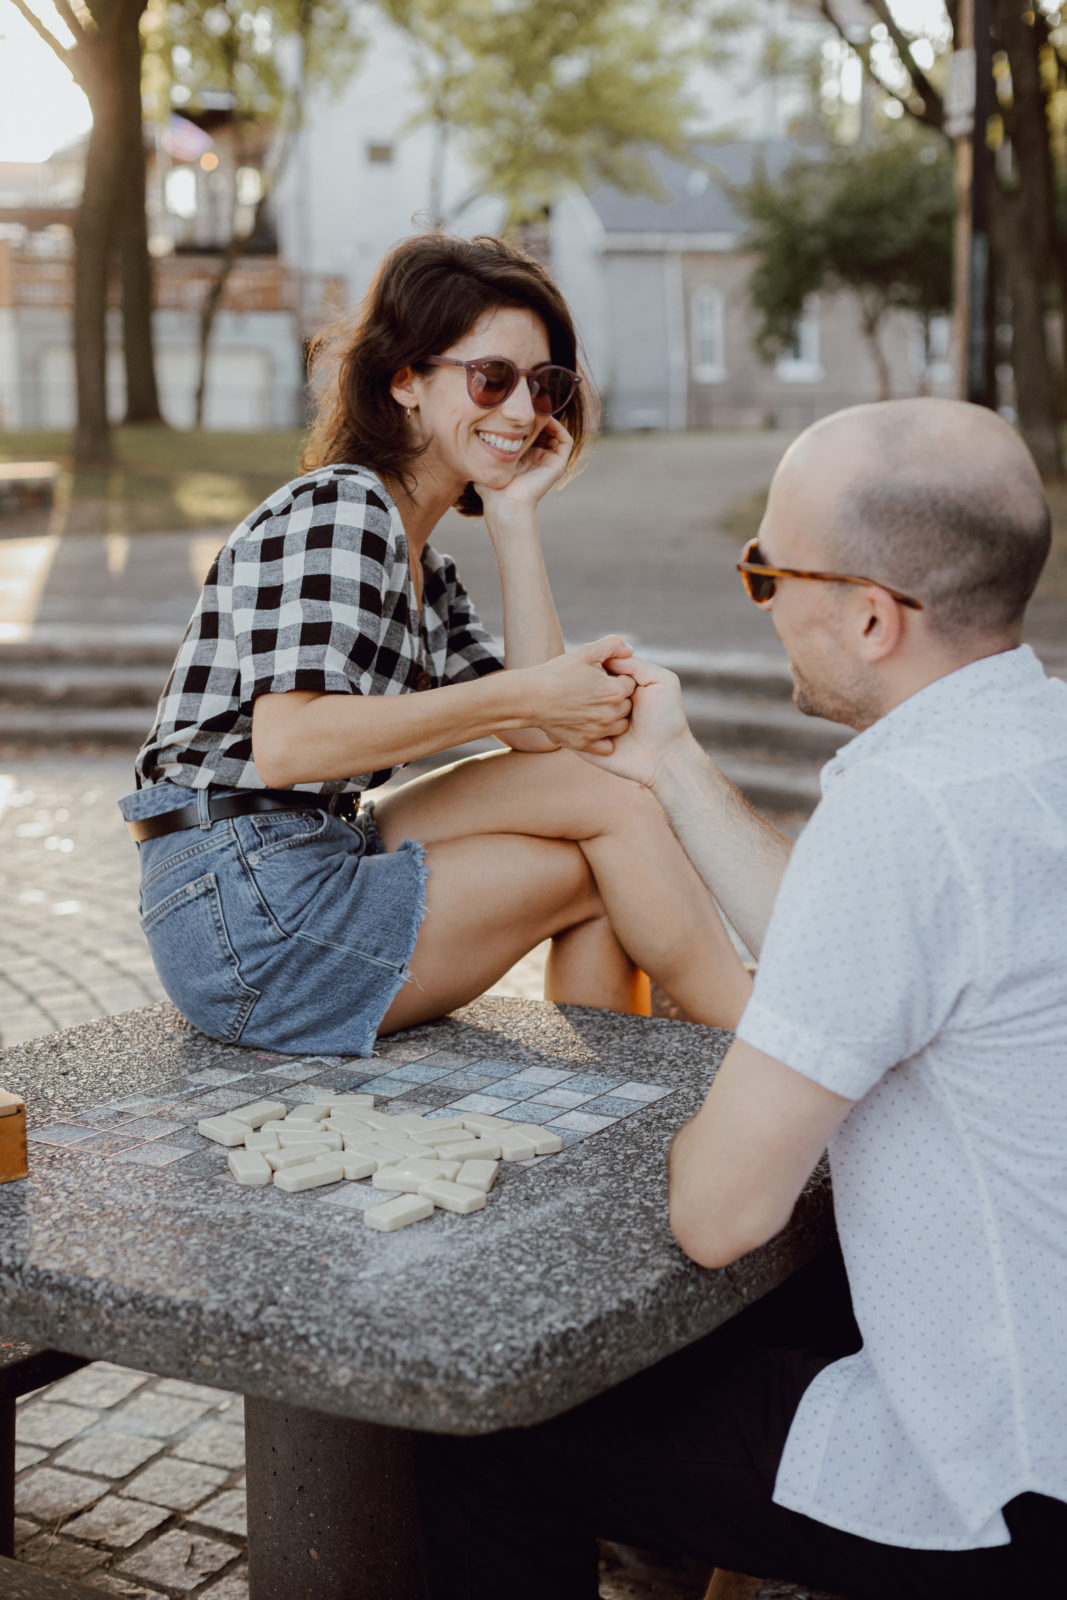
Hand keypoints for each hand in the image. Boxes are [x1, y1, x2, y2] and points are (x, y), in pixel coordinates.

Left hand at [476, 415, 573, 515]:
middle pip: (544, 429)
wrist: (505, 504)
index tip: (515, 407)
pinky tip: (544, 419)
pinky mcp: (558, 464)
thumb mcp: (486, 461)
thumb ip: (483, 447)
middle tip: (529, 401)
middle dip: (538, 415)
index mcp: (524, 456)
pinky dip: (558, 427)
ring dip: (549, 419)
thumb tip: (472, 429)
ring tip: (537, 408)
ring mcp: (550, 461)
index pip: (530, 431)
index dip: (525, 418)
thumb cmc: (492, 488)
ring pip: (556, 432)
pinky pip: (565, 440)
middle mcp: (539, 457)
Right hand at [520, 637, 635, 753]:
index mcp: (614, 690)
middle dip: (617, 698)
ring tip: (593, 708)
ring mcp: (598, 731)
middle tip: (596, 692)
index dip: (617, 679)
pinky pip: (606, 746)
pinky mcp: (585, 744)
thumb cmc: (557, 672)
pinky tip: (590, 726)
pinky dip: (602, 738)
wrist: (529, 697)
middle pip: (627, 705)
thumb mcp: (586, 652)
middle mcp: (610, 714)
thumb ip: (613, 645)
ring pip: (619, 726)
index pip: (630, 684)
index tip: (603, 678)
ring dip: (612, 718)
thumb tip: (630, 650)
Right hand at [576, 653, 692, 784]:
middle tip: (598, 693)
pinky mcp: (588, 745)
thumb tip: (613, 656)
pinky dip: (581, 730)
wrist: (665, 758)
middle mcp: (606, 706)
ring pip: (582, 710)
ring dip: (589, 711)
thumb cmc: (666, 718)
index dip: (600, 666)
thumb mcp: (661, 681)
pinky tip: (589, 728)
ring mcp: (595, 725)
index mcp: (620, 689)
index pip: (602, 670)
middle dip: (591, 687)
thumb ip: (637, 665)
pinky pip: (577, 732)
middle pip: (588, 687)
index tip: (598, 667)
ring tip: (600, 716)